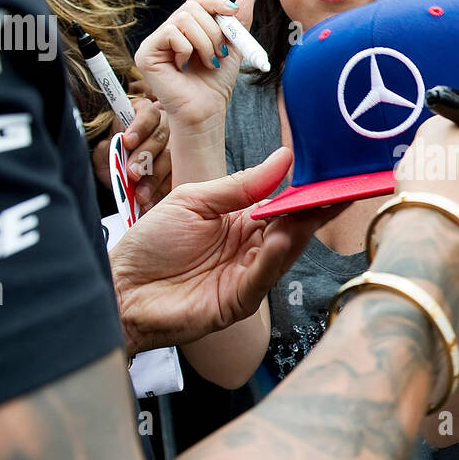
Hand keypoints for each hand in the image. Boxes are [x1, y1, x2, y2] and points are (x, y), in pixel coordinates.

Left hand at [91, 97, 172, 214]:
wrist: (118, 168)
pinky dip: (162, 190)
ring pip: (170, 159)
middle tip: (132, 173)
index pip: (147, 114)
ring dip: (154, 178)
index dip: (139, 128)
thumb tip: (115, 156)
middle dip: (145, 157)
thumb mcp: (104, 148)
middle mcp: (164, 125)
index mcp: (143, 112)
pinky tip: (152, 200)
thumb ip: (108, 150)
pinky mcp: (181, 166)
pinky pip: (175, 177)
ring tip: (141, 194)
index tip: (127, 142)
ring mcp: (176, 145)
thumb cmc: (112, 153)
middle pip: (161, 137)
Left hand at [110, 148, 334, 354]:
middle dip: (315, 211)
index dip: (306, 194)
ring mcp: (246, 277)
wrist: (119, 287)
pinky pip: (261, 278)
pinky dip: (272, 259)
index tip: (332, 177)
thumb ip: (240, 185)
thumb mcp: (194, 200)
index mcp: (241, 223)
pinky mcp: (237, 302)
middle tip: (339, 192)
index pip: (283, 206)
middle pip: (292, 229)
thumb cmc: (150, 244)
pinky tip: (279, 239)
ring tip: (313, 209)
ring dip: (299, 232)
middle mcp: (249, 250)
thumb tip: (284, 157)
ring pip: (283, 253)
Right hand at [135, 0, 258, 139]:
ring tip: (208, 62)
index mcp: (185, 29)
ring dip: (204, 42)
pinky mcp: (145, 53)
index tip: (232, 13)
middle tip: (220, 53)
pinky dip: (187, 49)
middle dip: (213, 29)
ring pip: (183, 19)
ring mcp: (154, 42)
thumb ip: (238, 21)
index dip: (215, 2)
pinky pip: (171, 32)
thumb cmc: (216, 84)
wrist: (206, 111)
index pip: (196, 1)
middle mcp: (167, 32)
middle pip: (191, 7)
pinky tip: (185, 67)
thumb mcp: (232, 47)